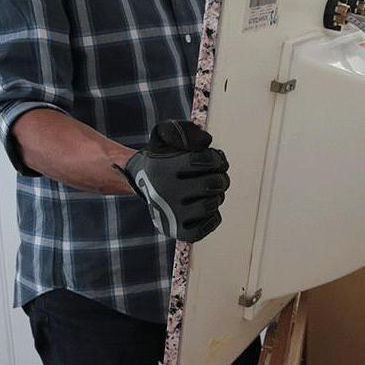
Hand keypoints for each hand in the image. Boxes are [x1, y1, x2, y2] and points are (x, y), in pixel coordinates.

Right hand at [118, 120, 229, 242]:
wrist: (143, 184)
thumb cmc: (162, 159)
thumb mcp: (165, 137)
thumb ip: (184, 131)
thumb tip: (206, 140)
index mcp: (161, 169)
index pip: (205, 161)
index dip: (216, 158)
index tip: (213, 159)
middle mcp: (163, 194)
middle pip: (213, 184)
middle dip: (220, 177)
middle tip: (216, 176)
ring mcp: (170, 216)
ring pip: (212, 204)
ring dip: (217, 195)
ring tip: (208, 191)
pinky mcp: (178, 233)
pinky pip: (209, 225)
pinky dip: (214, 216)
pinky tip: (206, 206)